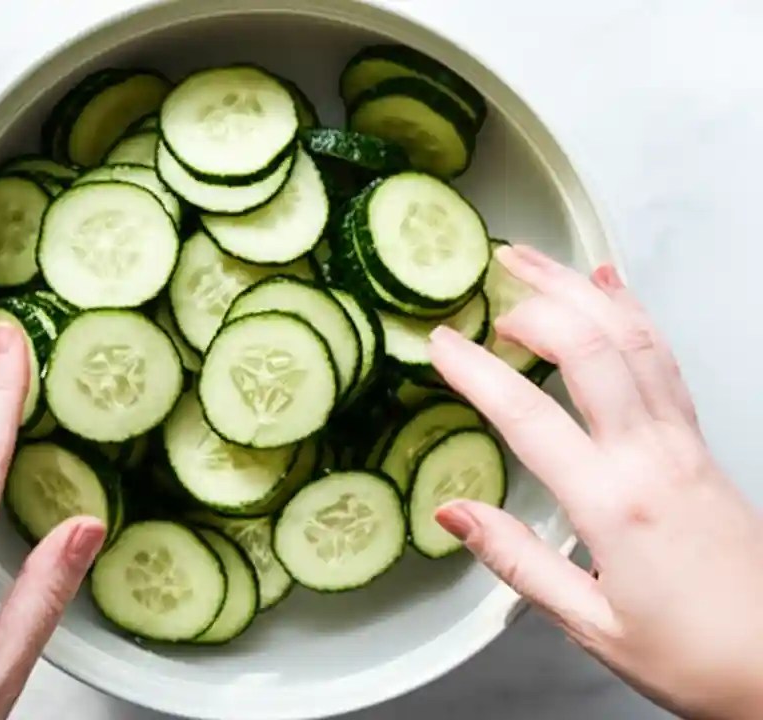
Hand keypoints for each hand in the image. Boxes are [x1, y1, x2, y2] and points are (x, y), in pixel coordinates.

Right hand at [430, 245, 762, 719]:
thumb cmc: (693, 655)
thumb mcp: (589, 624)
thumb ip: (516, 561)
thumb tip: (452, 512)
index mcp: (613, 504)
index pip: (529, 417)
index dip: (478, 372)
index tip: (440, 343)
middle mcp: (652, 458)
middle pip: (592, 350)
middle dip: (539, 299)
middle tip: (492, 273)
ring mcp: (683, 444)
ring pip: (634, 341)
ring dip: (582, 292)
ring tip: (537, 260)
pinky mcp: (700, 445)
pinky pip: (665, 360)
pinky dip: (635, 314)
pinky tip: (612, 290)